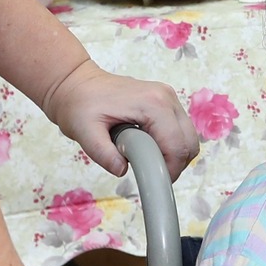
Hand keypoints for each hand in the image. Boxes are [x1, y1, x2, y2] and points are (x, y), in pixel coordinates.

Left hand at [39, 61, 198, 181]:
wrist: (76, 84)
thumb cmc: (79, 105)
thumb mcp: (83, 131)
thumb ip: (103, 153)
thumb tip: (122, 170)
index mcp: (152, 104)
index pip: (177, 146)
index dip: (169, 170)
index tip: (153, 182)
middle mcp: (167, 98)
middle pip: (189, 143)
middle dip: (175, 165)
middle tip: (152, 175)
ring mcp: (169, 98)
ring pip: (188, 137)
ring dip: (174, 155)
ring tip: (148, 163)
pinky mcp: (167, 101)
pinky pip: (180, 130)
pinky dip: (171, 145)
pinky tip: (149, 149)